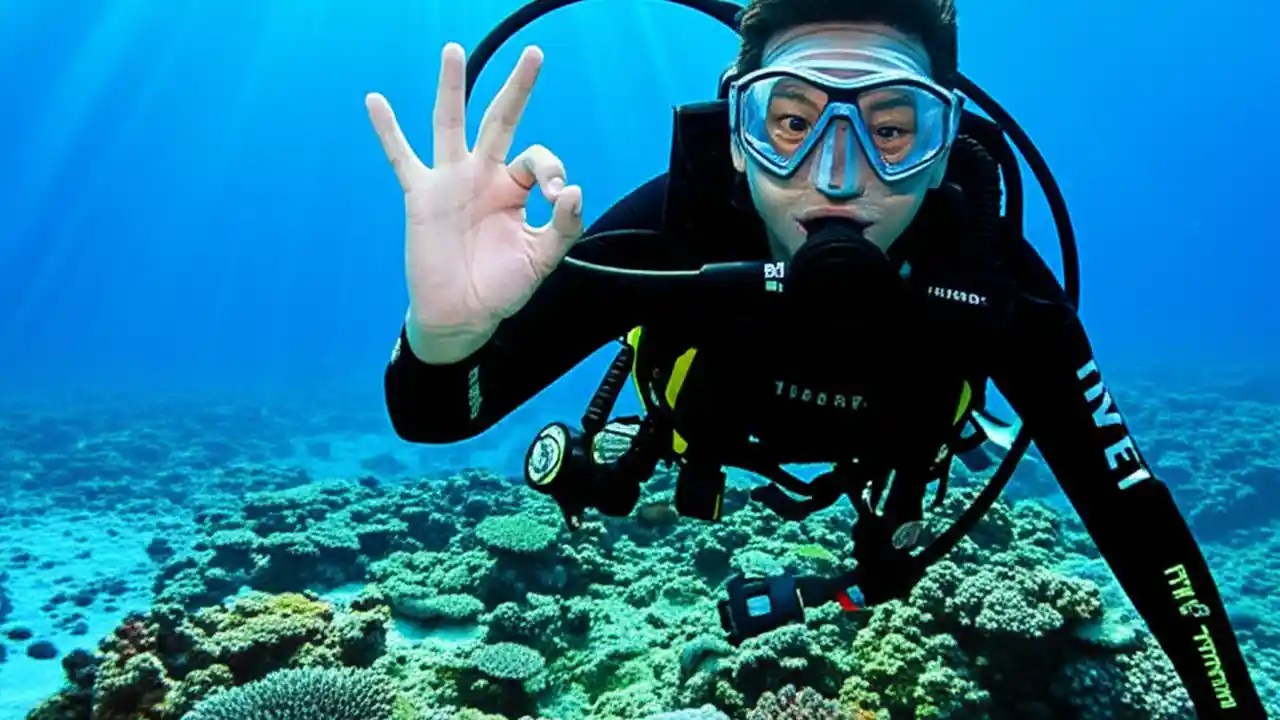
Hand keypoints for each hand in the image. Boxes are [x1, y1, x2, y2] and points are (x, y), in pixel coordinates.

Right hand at [367, 42, 584, 363]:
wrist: (463, 316)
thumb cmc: (501, 286)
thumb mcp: (542, 258)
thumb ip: (563, 226)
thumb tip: (574, 190)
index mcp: (514, 188)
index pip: (536, 158)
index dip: (552, 170)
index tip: (558, 198)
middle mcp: (483, 175)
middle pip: (501, 120)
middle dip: (518, 88)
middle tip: (535, 53)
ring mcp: (451, 181)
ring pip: (450, 124)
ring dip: (451, 87)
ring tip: (453, 50)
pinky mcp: (422, 196)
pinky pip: (401, 158)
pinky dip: (387, 131)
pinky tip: (375, 102)